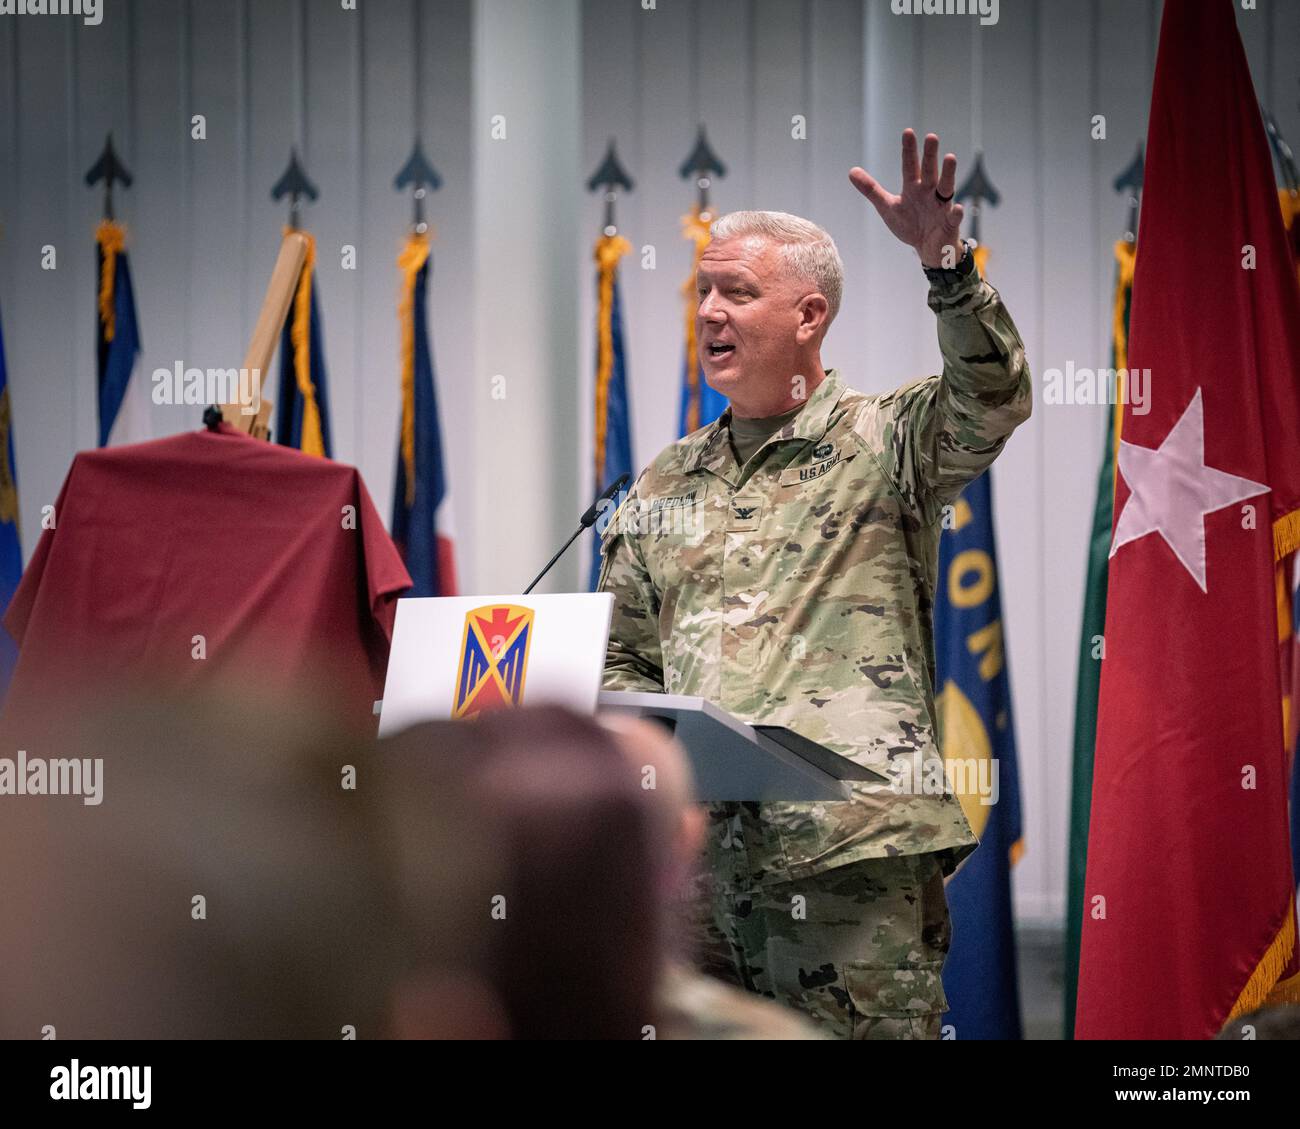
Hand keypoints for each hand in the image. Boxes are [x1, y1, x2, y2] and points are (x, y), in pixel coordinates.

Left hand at [849, 130, 964, 268]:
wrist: (928, 247)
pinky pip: (954, 217)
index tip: (908, 132)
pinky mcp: (949, 223)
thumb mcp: (888, 207)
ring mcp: (941, 206)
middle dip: (930, 155)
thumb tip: (851, 171)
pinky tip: (958, 208)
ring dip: (948, 173)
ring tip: (950, 157)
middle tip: (931, 136)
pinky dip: (957, 214)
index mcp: (914, 187)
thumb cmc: (909, 223)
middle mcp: (929, 192)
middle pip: (930, 170)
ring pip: (946, 187)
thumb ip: (871, 190)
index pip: (910, 165)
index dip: (908, 150)